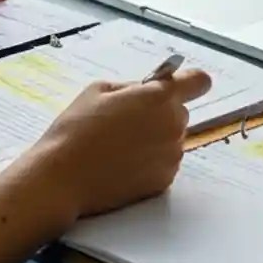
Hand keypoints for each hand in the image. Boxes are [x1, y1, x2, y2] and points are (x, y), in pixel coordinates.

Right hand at [32, 70, 212, 218]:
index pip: (199, 81)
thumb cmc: (76, 130)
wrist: (63, 177)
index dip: (189, 82)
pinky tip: (121, 163)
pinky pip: (164, 162)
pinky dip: (149, 161)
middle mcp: (173, 126)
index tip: (178, 86)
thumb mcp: (98, 90)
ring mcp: (171, 156)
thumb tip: (145, 90)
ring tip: (118, 145)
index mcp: (159, 97)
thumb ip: (131, 87)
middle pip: (179, 112)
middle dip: (159, 113)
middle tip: (126, 120)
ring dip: (154, 138)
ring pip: (171, 139)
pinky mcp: (164, 181)